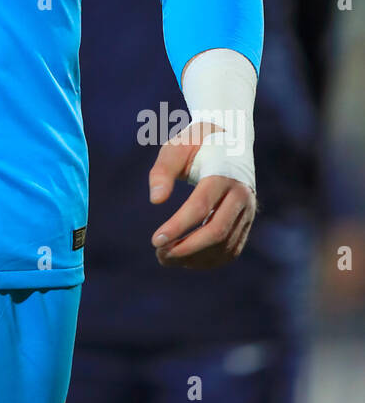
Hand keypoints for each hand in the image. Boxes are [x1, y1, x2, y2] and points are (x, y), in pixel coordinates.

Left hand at [148, 121, 256, 269]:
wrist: (229, 142)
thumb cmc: (196, 145)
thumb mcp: (176, 148)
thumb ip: (162, 171)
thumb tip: (156, 201)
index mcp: (223, 174)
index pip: (201, 206)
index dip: (178, 226)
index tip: (155, 240)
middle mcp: (241, 195)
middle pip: (217, 231)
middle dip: (186, 248)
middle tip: (160, 254)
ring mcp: (247, 211)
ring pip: (225, 245)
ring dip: (195, 258)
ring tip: (166, 258)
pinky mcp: (246, 223)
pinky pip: (231, 249)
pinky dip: (209, 260)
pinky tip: (185, 259)